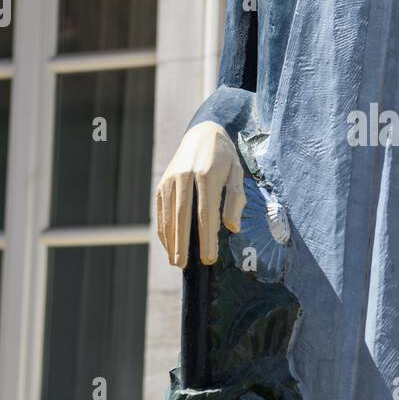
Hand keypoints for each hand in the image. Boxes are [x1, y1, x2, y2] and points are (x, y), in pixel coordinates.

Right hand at [156, 121, 245, 267]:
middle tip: (184, 266)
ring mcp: (170, 180)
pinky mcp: (161, 183)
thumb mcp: (237, 173)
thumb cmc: (225, 158)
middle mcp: (184, 176)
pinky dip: (163, 229)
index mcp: (206, 174)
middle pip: (182, 216)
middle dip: (182, 244)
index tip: (208, 258)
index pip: (206, 213)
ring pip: (168, 215)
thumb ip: (236, 199)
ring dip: (170, 240)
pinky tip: (169, 245)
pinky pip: (161, 210)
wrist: (202, 132)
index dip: (206, 238)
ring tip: (175, 262)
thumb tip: (232, 227)